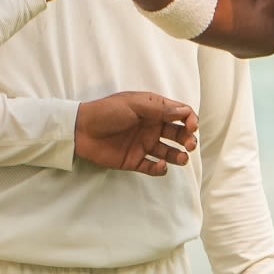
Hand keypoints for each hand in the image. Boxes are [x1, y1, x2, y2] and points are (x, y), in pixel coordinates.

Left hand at [74, 92, 198, 175]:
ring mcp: (144, 145)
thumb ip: (160, 109)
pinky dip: (160, 168)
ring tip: (182, 158)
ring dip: (179, 156)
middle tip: (189, 144)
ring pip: (169, 152)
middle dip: (188, 139)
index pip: (180, 114)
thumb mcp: (135, 104)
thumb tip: (185, 111)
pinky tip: (160, 166)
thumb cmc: (107, 111)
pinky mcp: (135, 160)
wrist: (81, 130)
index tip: (191, 127)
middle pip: (178, 134)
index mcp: (154, 110)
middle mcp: (152, 127)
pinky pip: (153, 167)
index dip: (190, 119)